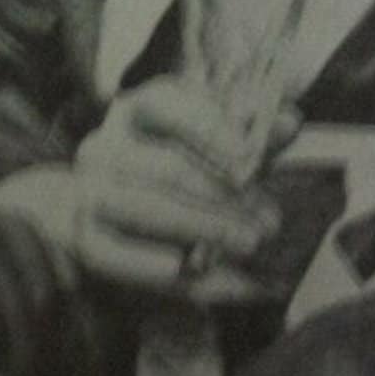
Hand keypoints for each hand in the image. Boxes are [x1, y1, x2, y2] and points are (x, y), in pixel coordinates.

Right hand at [72, 76, 293, 302]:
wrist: (104, 210)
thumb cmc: (175, 168)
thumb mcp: (216, 147)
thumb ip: (252, 134)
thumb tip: (289, 121)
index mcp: (138, 109)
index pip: (168, 105)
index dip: (211, 131)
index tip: (250, 159)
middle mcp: (105, 146)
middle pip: (167, 167)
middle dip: (224, 196)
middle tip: (270, 221)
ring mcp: (89, 193)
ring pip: (147, 209)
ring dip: (203, 228)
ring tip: (248, 244)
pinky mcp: (84, 239)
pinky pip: (119, 255)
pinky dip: (156, 265)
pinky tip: (193, 270)